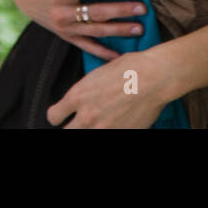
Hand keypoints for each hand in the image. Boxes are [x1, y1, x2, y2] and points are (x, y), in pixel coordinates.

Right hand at [10, 0, 145, 61]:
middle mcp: (61, 13)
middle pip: (96, 13)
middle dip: (121, 11)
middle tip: (142, 8)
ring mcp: (64, 28)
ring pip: (96, 31)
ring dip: (119, 31)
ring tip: (140, 28)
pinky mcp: (67, 36)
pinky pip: (87, 47)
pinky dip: (104, 54)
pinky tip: (121, 56)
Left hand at [47, 48, 171, 127]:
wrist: (154, 78)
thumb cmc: (130, 69)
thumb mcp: (97, 75)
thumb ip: (84, 92)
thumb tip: (80, 101)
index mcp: (78, 96)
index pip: (53, 116)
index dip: (58, 115)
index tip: (63, 115)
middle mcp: (87, 115)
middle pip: (66, 132)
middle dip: (72, 127)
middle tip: (79, 122)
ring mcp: (104, 128)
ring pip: (84, 136)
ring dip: (90, 129)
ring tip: (98, 123)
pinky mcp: (120, 134)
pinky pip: (108, 138)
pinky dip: (110, 131)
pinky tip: (115, 124)